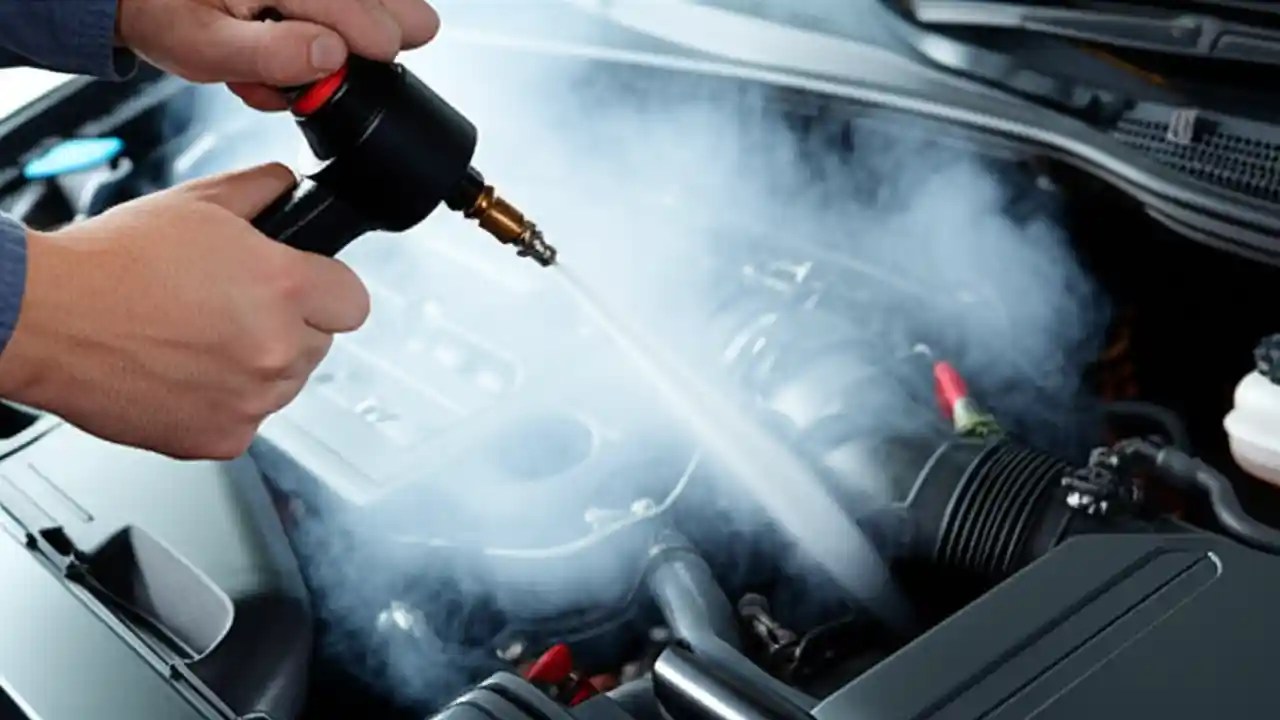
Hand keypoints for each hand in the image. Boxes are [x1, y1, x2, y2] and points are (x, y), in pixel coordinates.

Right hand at [0, 164, 369, 459]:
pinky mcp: (222, 438)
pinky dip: (224, 402)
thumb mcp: (197, 202)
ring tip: (200, 338)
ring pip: (286, 384)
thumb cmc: (110, 264)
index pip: (354, 302)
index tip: (307, 288)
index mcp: (284, 289)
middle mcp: (276, 349)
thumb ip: (261, 190)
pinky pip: (247, 419)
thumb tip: (290, 185)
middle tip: (233, 308)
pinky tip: (184, 372)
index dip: (328, 290)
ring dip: (259, 365)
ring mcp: (252, 400)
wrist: (46, 320)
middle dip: (289, 326)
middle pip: (320, 344)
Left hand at [114, 0, 439, 109]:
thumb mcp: (205, 49)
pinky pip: (349, 9)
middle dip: (353, 50)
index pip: (381, 31)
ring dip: (336, 36)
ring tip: (284, 40)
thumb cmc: (165, 11)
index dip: (352, 67)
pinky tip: (286, 28)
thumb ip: (274, 57)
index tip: (310, 76)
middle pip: (398, 14)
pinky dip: (322, 24)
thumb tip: (335, 57)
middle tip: (300, 58)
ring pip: (378, 12)